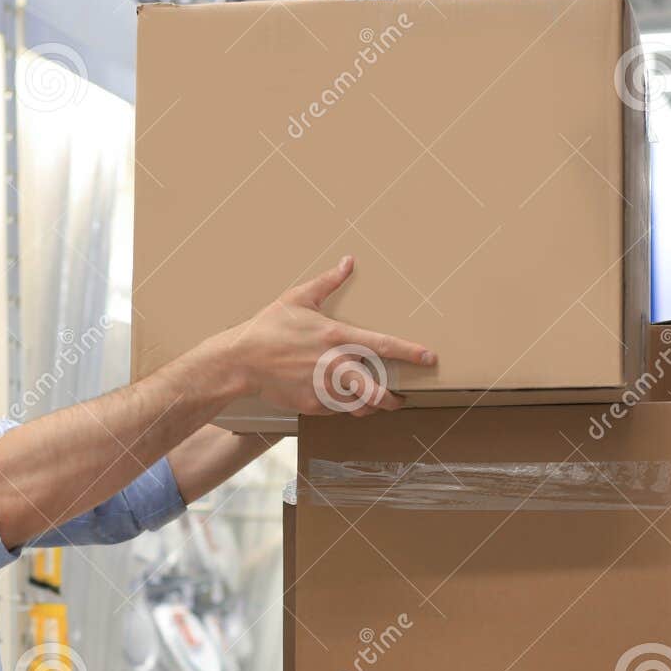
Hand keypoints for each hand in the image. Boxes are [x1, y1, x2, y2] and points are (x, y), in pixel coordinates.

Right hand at [200, 256, 436, 417]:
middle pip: (376, 390)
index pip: (383, 345)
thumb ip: (328, 282)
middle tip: (399, 399)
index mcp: (337, 337)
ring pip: (359, 405)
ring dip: (369, 406)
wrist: (241, 359)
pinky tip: (338, 401)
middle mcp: (335, 365)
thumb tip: (348, 261)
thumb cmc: (269, 327)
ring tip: (373, 404)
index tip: (429, 357)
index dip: (409, 352)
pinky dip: (341, 407)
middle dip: (392, 399)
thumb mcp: (298, 297)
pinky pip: (335, 410)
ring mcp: (323, 388)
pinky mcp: (312, 405)